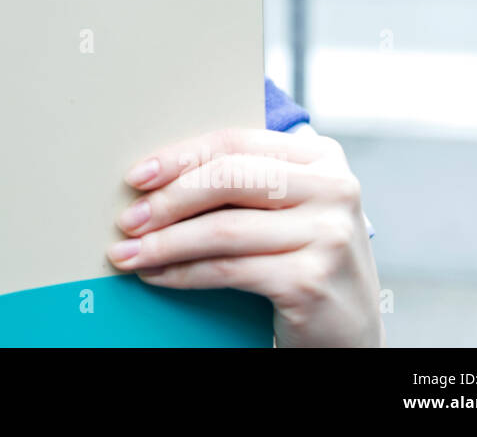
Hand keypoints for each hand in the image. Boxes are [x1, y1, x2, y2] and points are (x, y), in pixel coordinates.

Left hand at [106, 127, 383, 346]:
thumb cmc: (304, 262)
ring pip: (223, 229)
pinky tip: (157, 275)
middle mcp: (333, 189)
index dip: (181, 157)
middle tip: (128, 220)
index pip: (236, 142)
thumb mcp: (285, 211)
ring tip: (128, 253)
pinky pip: (228, 270)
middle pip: (229, 179)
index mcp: (322, 157)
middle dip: (168, 199)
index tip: (137, 176)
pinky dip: (183, 273)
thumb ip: (243, 185)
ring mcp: (327, 235)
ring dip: (165, 243)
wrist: (348, 334)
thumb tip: (155, 179)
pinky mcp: (311, 280)